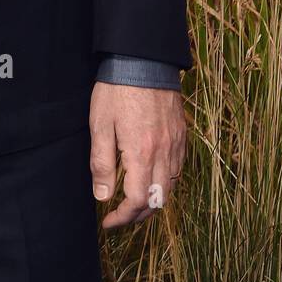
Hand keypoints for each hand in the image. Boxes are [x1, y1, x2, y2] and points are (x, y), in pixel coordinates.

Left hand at [89, 81, 186, 229]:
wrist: (143, 60)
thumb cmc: (117, 90)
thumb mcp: (100, 124)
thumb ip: (101, 163)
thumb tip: (102, 196)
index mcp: (142, 153)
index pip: (136, 201)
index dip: (122, 218)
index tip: (108, 221)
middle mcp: (164, 153)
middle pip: (158, 201)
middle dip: (138, 216)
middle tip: (119, 217)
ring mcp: (176, 144)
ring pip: (171, 188)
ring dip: (153, 201)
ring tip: (132, 201)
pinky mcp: (181, 134)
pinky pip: (177, 169)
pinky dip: (165, 183)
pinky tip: (150, 178)